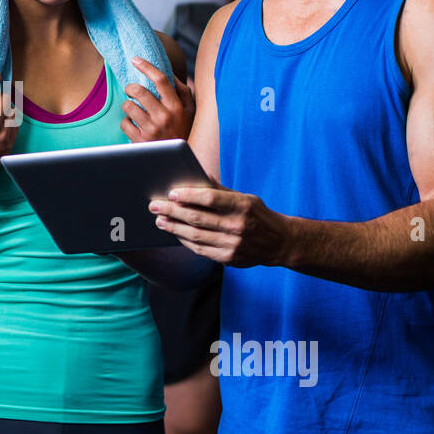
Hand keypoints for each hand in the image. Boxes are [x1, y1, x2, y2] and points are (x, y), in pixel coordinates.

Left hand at [121, 58, 194, 142]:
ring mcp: (151, 129)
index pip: (161, 80)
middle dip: (131, 87)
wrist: (177, 161)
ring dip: (128, 105)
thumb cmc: (184, 131)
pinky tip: (134, 125)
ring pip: (128, 106)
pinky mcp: (140, 141)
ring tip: (133, 109)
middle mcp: (164, 117)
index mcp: (177, 107)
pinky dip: (126, 122)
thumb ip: (183, 92)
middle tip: (131, 89)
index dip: (146, 66)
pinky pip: (124, 123)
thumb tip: (171, 74)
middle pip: (140, 91)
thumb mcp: (190, 111)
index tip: (135, 59)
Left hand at [148, 184, 289, 268]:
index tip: (171, 193)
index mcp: (242, 206)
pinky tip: (175, 233)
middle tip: (154, 205)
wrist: (279, 242)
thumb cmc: (257, 214)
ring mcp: (233, 245)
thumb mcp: (245, 197)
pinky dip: (185, 241)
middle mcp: (238, 226)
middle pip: (197, 218)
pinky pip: (200, 249)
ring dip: (174, 228)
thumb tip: (198, 174)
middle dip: (172, 211)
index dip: (188, 196)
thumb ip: (221, 190)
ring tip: (160, 220)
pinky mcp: (229, 259)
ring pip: (195, 236)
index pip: (210, 199)